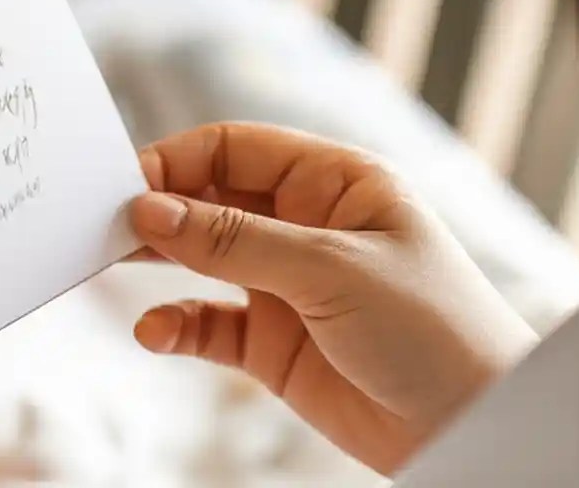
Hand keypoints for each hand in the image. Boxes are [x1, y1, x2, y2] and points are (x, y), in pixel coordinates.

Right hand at [127, 123, 537, 475]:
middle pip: (210, 198)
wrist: (474, 429)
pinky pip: (207, 323)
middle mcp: (303, 226)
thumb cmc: (435, 330)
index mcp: (333, 183)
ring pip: (200, 258)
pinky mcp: (272, 343)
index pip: (236, 148)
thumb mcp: (330, 269)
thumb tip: (151, 209)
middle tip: (104, 223)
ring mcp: (285, 284)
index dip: (179, 160)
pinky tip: (155, 331)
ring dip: (156, 259)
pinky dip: (175, 324)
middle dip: (159, 209)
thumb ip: (234, 241)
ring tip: (107, 262)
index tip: (127, 185)